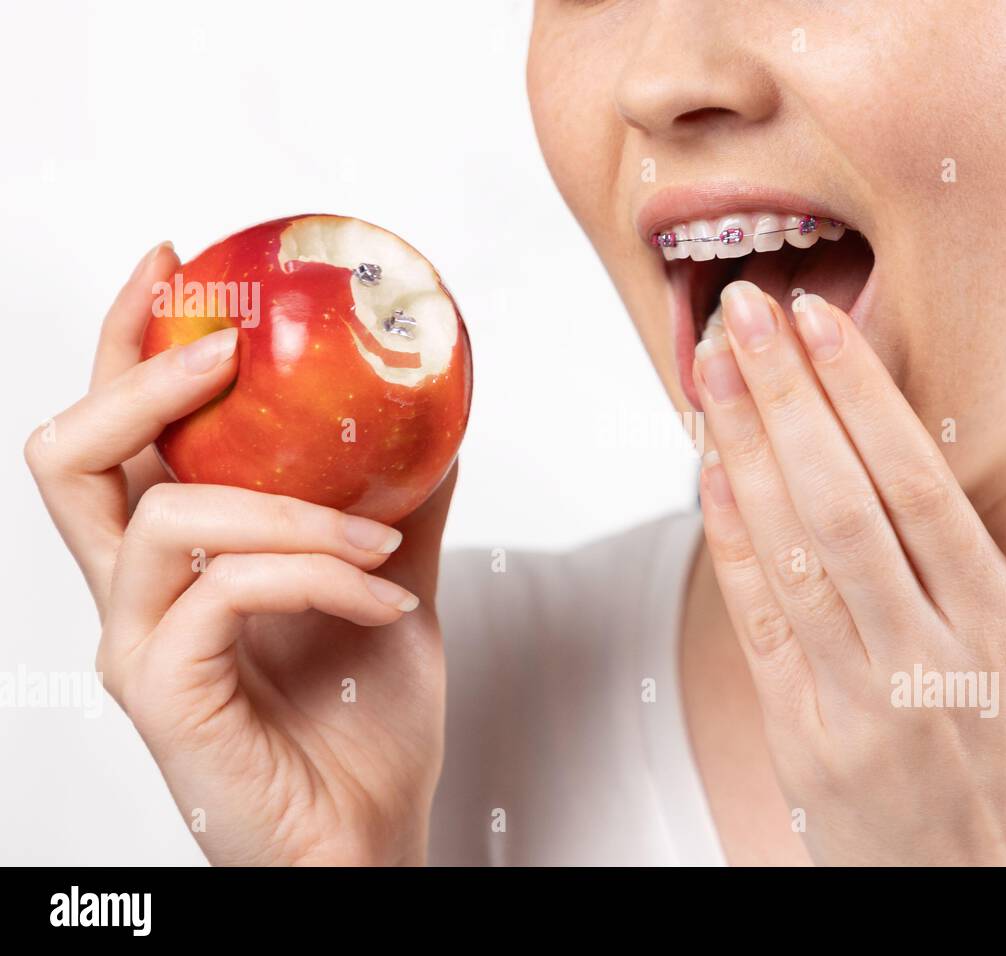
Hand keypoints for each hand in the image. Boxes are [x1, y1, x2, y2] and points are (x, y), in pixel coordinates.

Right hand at [25, 242, 455, 865]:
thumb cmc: (364, 724)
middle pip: (71, 454)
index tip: (173, 262)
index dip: (126, 340)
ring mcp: (140, 648)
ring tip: (379, 530)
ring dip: (290, 502)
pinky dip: (316, 570)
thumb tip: (437, 421)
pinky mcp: (164, 697)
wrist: (371, 836)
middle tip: (224, 343)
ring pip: (166, 516)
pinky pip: (223, 592)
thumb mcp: (390, 586)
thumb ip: (400, 508)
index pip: (118, 433)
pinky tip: (383, 593)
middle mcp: (136, 596)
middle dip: (140, 376)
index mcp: (179, 561)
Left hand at [693, 280, 1005, 865]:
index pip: (920, 491)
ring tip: (710, 365)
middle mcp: (921, 664)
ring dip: (740, 450)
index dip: (862, 398)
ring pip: (787, 553)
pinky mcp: (798, 739)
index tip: (821, 318)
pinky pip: (755, 624)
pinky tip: (706, 472)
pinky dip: (729, 543)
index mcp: (1003, 641)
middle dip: (785, 396)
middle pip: (838, 504)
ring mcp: (851, 705)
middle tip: (739, 309)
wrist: (989, 925)